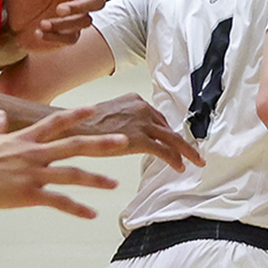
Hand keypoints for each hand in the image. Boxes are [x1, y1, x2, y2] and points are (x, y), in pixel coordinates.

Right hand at [0, 107, 126, 234]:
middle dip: (102, 143)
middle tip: (124, 141)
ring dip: (97, 179)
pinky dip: (77, 208)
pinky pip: (59, 202)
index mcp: (24, 139)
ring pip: (74, 174)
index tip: (94, 109)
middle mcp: (35, 153)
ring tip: (115, 184)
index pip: (56, 123)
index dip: (76, 115)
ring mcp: (34, 173)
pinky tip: (92, 214)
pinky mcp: (29, 194)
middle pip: (75, 145)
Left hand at [4, 0, 107, 52]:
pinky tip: (39, 33)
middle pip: (97, 2)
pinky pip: (71, 38)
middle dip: (80, 6)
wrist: (11, 25)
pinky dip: (55, 36)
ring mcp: (74, 21)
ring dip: (63, 23)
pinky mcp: (67, 37)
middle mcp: (76, 2)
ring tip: (42, 24)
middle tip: (59, 9)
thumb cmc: (23, 1)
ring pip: (85, 21)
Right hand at [74, 92, 205, 170]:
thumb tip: (128, 132)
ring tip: (195, 160)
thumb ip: (123, 120)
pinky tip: (179, 166)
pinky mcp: (140, 139)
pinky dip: (174, 159)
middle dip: (182, 141)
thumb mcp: (107, 114)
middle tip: (194, 151)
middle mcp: (142, 109)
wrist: (72, 129)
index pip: (157, 118)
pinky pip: (164, 150)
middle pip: (168, 127)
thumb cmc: (83, 125)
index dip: (166, 131)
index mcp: (135, 100)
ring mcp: (142, 124)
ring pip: (172, 138)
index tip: (173, 140)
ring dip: (186, 151)